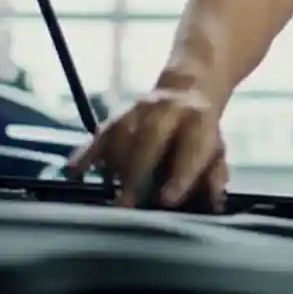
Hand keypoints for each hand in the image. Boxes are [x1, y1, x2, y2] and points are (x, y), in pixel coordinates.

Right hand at [67, 87, 228, 209]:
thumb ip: (214, 177)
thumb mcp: (216, 151)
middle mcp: (168, 109)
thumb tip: (213, 203)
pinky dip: (86, 152)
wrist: (188, 89)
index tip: (167, 200)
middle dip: (138, 170)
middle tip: (128, 203)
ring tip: (111, 193)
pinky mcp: (117, 116)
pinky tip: (76, 171)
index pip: (192, 146)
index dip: (181, 174)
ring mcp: (139, 110)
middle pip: (151, 135)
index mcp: (199, 118)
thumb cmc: (200, 133)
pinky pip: (100, 134)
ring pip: (122, 132)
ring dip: (114, 164)